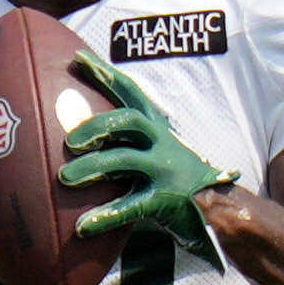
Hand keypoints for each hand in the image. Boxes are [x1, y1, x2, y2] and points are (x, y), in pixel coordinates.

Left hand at [63, 56, 235, 257]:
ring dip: (92, 168)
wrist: (219, 210)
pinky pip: (131, 206)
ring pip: (125, 160)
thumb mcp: (151, 153)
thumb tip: (69, 136)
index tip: (77, 58)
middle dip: (96, 125)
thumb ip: (121, 144)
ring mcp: (165, 170)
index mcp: (156, 128)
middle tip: (70, 141)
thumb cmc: (172, 180)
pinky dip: (105, 216)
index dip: (104, 74)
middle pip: (129, 120)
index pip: (130, 93)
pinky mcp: (166, 200)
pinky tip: (83, 226)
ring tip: (64, 178)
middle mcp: (162, 143)